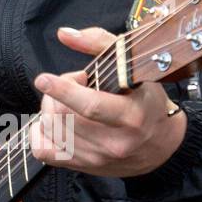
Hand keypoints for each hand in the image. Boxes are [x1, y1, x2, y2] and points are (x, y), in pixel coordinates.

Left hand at [30, 25, 187, 177]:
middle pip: (65, 116)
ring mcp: (98, 158)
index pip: (91, 106)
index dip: (63, 91)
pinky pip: (45, 152)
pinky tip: (51, 122)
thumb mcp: (135, 68)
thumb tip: (65, 34)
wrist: (161, 146)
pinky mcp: (84, 167)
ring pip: (52, 130)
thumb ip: (101, 44)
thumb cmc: (148, 102)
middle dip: (58, 93)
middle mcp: (115, 142)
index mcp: (132, 116)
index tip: (44, 79)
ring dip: (50, 109)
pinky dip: (40, 134)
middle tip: (74, 83)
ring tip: (66, 101)